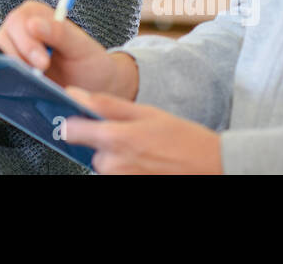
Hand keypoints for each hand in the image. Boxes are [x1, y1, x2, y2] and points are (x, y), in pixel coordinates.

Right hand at [0, 0, 137, 98]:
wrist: (94, 88)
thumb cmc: (89, 63)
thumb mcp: (82, 47)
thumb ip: (60, 33)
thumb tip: (33, 24)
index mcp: (37, 15)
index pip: (18, 20)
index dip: (26, 42)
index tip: (43, 62)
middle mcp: (20, 30)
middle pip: (3, 39)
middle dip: (20, 59)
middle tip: (40, 75)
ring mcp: (12, 51)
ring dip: (14, 72)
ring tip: (34, 83)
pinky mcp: (10, 72)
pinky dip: (8, 81)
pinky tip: (25, 89)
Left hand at [63, 88, 222, 173]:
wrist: (212, 166)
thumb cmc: (183, 138)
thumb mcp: (145, 111)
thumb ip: (106, 104)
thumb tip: (75, 94)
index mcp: (115, 138)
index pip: (70, 130)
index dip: (73, 121)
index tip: (79, 117)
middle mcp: (113, 165)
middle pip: (90, 149)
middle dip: (103, 140)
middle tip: (131, 134)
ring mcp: (120, 180)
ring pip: (104, 164)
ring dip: (116, 156)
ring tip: (144, 150)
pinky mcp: (127, 187)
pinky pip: (116, 175)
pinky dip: (126, 168)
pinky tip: (146, 162)